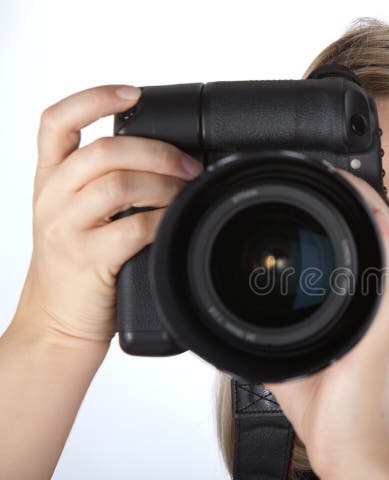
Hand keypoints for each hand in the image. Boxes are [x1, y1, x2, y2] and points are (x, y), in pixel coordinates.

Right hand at [12, 85, 202, 350]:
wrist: (55, 326)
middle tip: (188, 166)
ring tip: (186, 195)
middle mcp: (52, 198)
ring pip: (120, 183)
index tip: (132, 92)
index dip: (94, 98)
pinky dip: (164, 220)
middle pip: (104, 150)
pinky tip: (174, 224)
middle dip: (158, 151)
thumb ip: (102, 186)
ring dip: (166, 185)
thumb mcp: (75, 218)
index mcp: (49, 181)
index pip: (56, 121)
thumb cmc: (77, 271)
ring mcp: (66, 229)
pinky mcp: (87, 258)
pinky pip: (135, 226)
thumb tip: (163, 160)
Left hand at [264, 169, 388, 475]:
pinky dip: (372, 216)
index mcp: (356, 303)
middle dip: (344, 190)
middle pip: (369, 223)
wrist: (349, 445)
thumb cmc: (326, 407)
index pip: (349, 241)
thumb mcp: (286, 356)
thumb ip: (267, 330)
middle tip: (312, 167)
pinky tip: (355, 194)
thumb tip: (229, 313)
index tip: (300, 187)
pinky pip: (387, 248)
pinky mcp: (388, 309)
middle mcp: (376, 295)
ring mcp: (386, 299)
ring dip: (357, 194)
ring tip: (329, 168)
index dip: (331, 208)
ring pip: (381, 226)